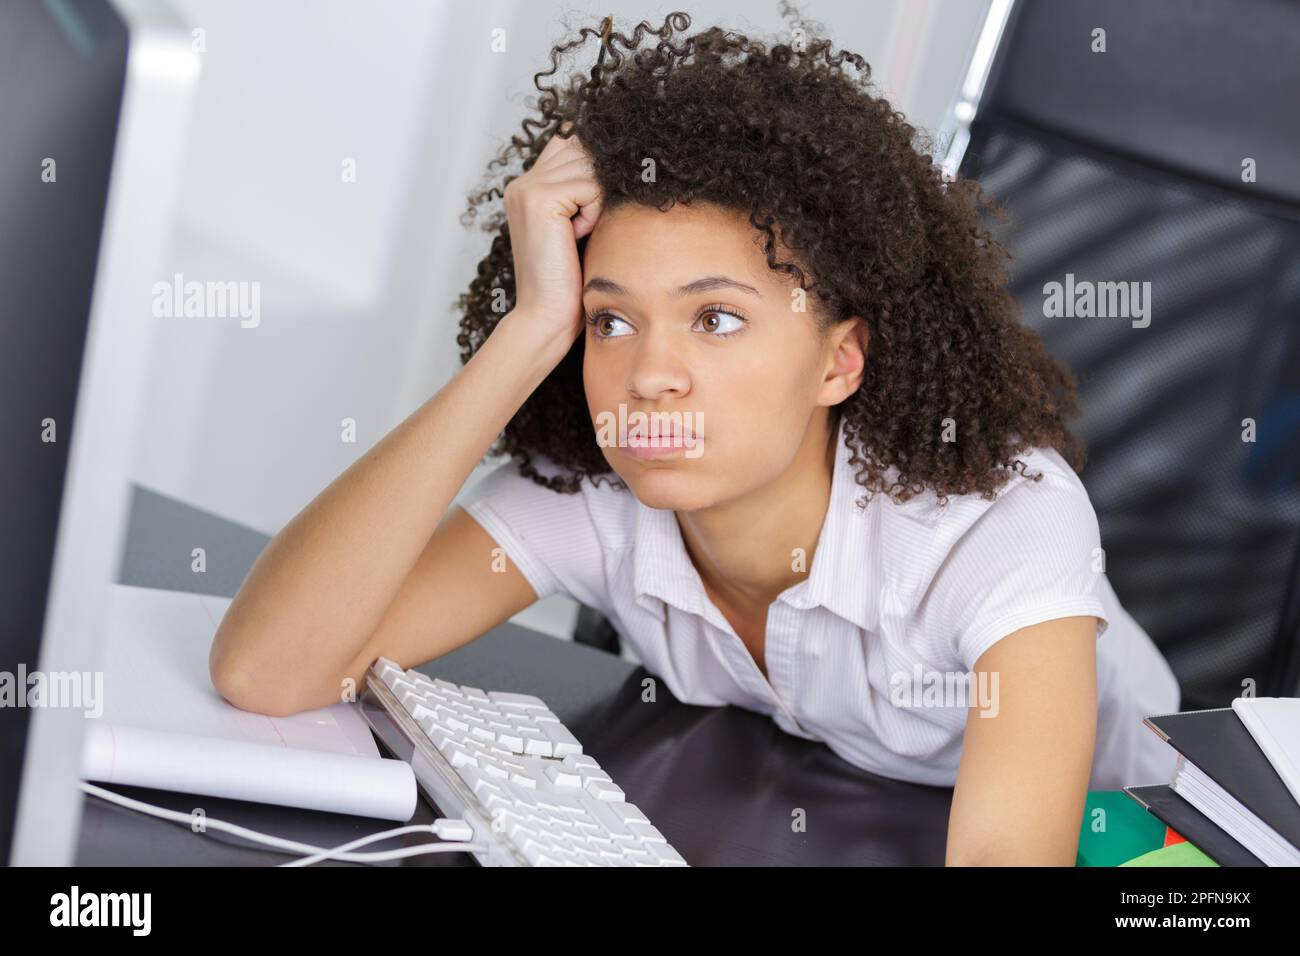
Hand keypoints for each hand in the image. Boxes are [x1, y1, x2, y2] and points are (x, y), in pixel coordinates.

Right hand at [501, 123, 603, 355]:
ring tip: (580, 233)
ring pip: (589, 166)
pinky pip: (590, 186)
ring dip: (598, 201)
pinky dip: (594, 212)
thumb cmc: (569, 282)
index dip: (595, 164)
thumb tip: (623, 162)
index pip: (571, 142)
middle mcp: (522, 182)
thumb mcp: (580, 227)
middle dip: (600, 183)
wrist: (547, 317)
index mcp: (527, 187)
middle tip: (588, 225)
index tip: (605, 197)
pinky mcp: (540, 199)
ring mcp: (527, 188)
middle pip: (583, 148)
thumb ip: (587, 194)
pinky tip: (577, 236)